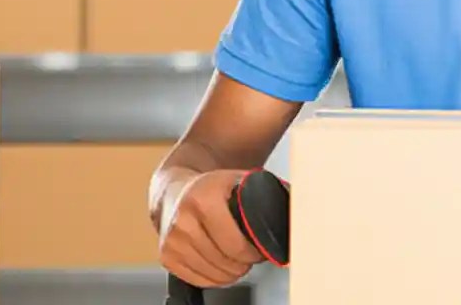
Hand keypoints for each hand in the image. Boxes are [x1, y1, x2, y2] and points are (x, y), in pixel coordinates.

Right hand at [159, 169, 264, 287]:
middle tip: (251, 254)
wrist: (175, 190)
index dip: (254, 253)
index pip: (236, 245)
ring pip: (214, 275)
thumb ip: (264, 193)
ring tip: (237, 258)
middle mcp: (184, 220)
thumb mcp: (238, 180)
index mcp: (204, 198)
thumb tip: (294, 211)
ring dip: (232, 272)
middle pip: (226, 263)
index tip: (260, 250)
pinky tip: (221, 264)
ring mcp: (172, 240)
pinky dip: (215, 278)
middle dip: (245, 263)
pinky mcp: (166, 256)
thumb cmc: (213, 187)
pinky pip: (198, 280)